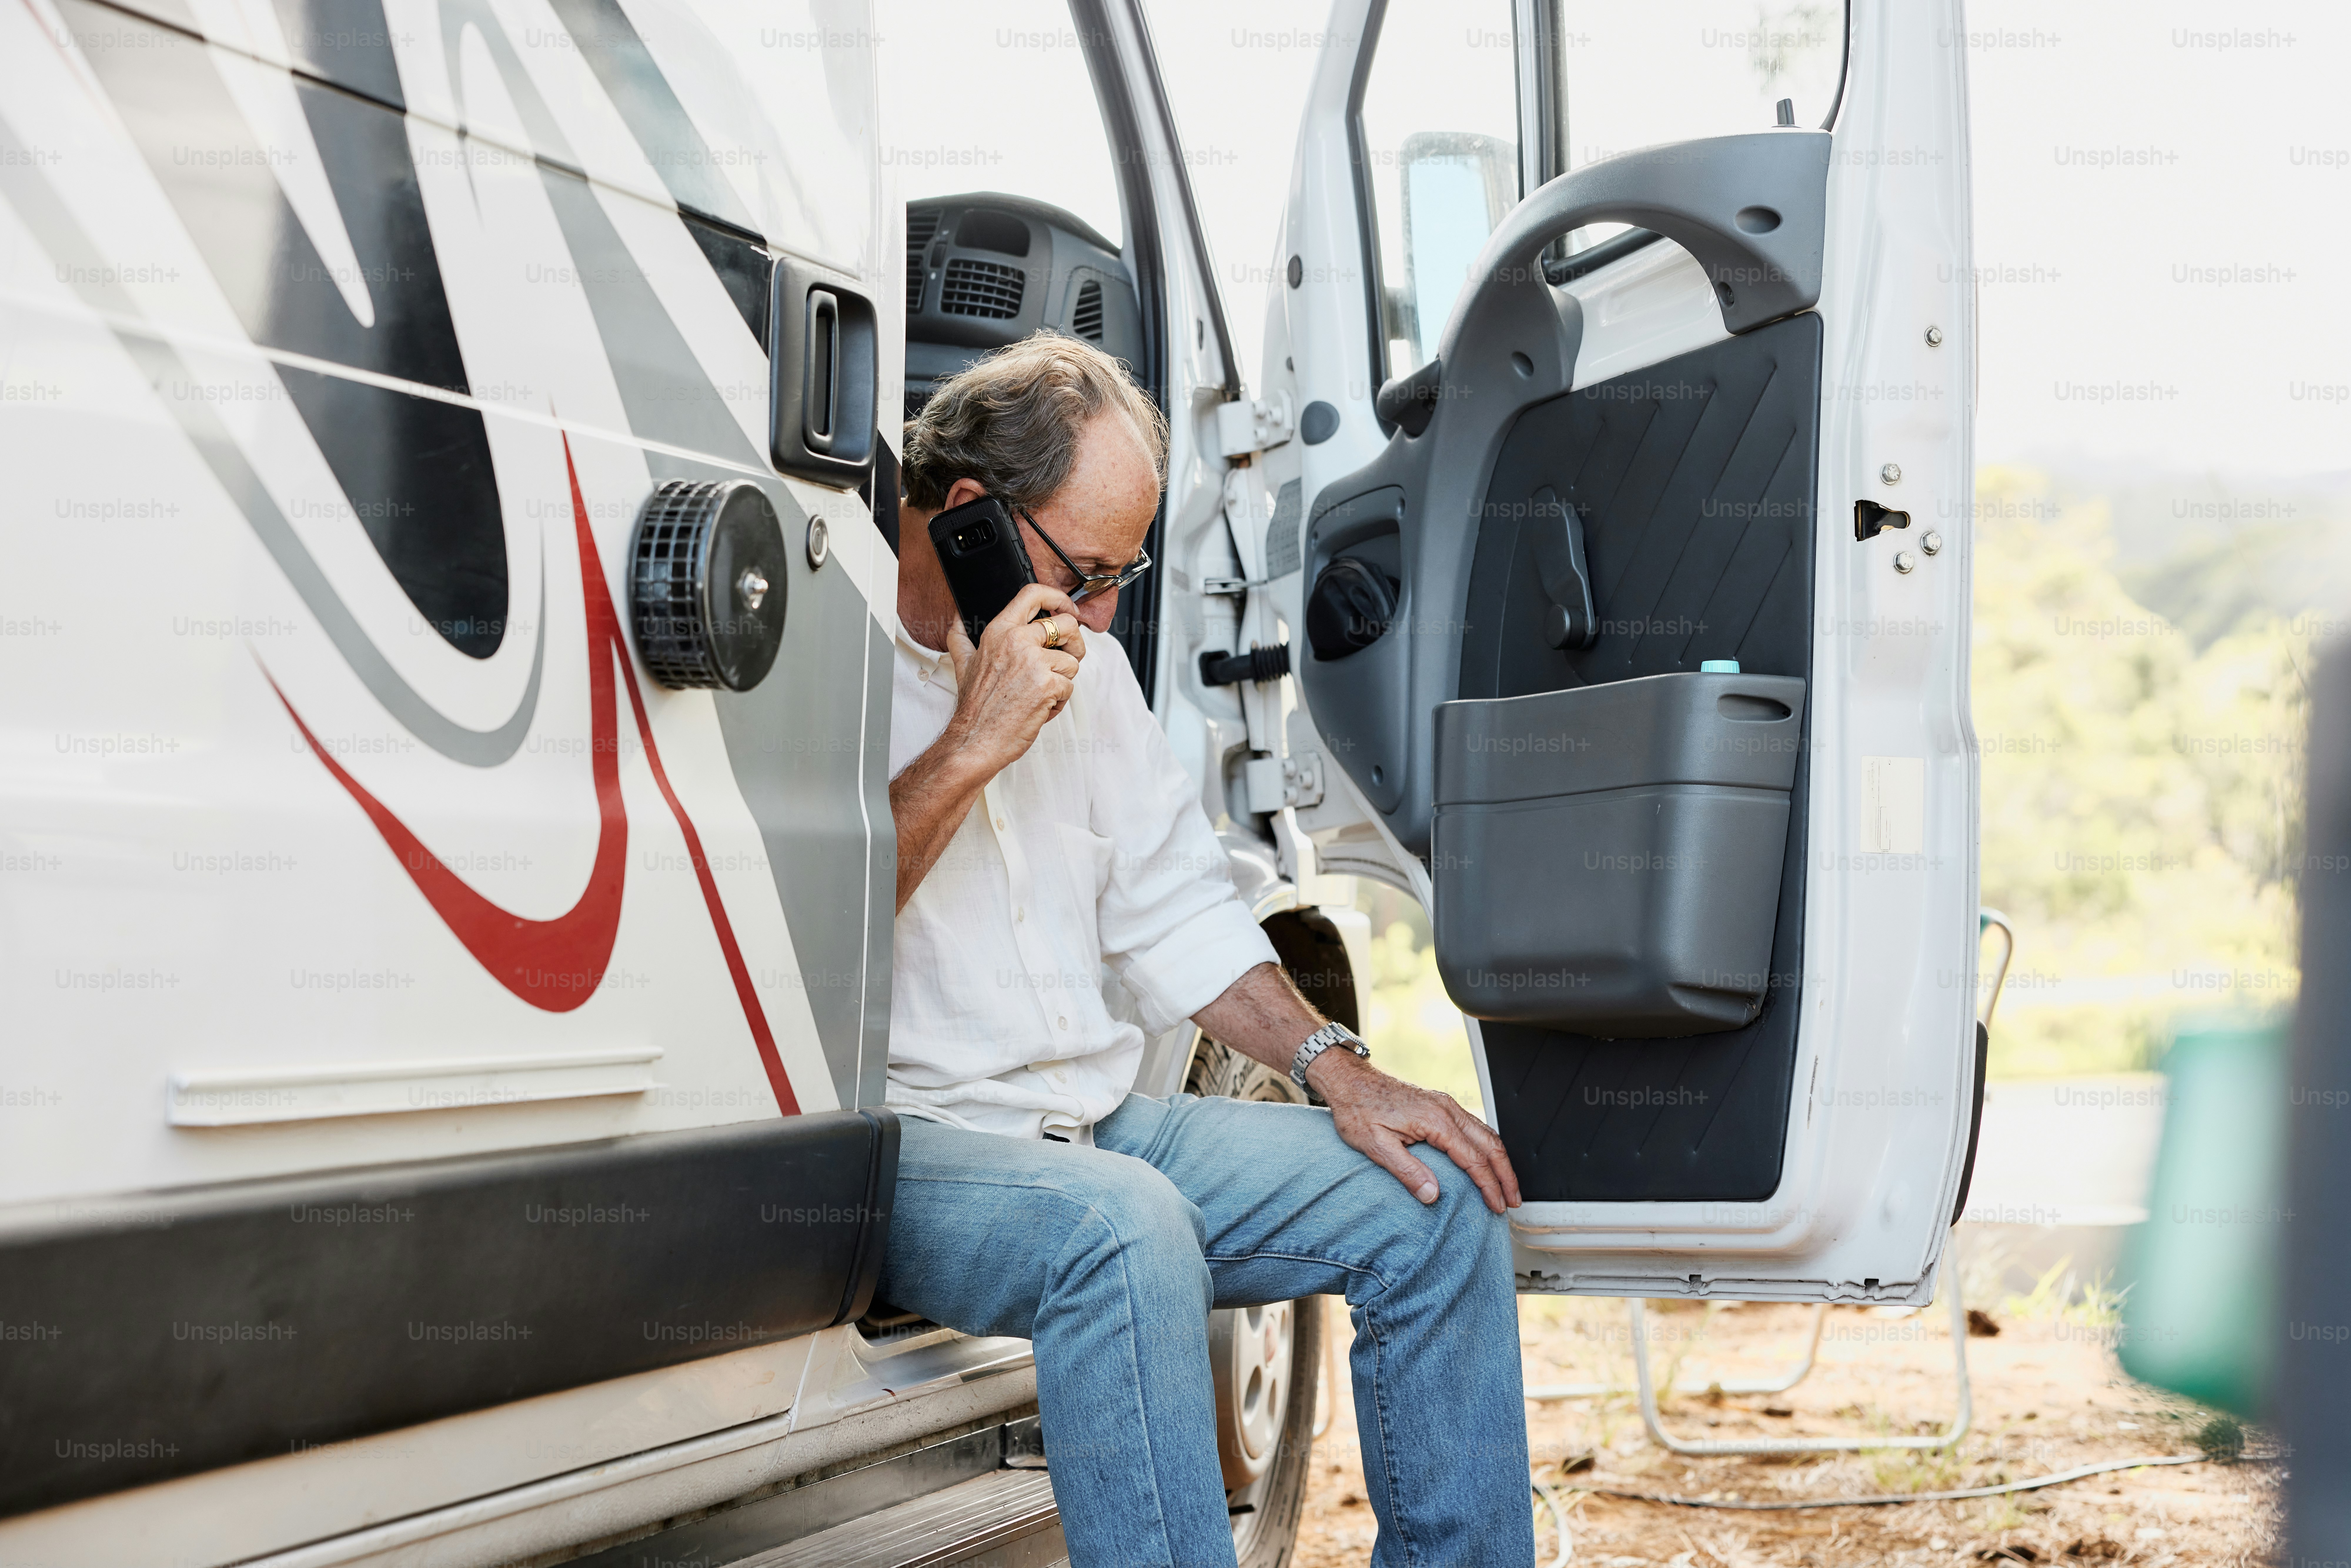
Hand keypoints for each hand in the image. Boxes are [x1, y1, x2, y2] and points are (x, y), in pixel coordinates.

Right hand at [942, 582, 1085, 776]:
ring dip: (1062, 680)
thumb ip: (961, 637)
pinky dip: (1059, 701)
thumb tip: (958, 619)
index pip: (1033, 594)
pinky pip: (1070, 686)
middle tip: (1065, 658)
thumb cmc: (975, 707)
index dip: (1057, 598)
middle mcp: (1017, 641)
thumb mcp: (963, 664)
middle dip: (1073, 644)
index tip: (1066, 608)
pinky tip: (1040, 707)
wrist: (976, 740)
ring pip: (1072, 661)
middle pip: (1067, 624)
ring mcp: (1034, 662)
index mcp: (999, 631)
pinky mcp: (1048, 685)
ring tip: (1040, 693)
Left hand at [1307, 1049, 1521, 1213]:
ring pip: (1486, 1133)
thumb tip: (1432, 1196)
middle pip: (1490, 1144)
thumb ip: (1406, 1170)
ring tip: (1506, 1186)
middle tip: (1512, 1201)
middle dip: (1506, 1175)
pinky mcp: (1440, 1105)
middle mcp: (1446, 1109)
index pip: (1473, 1159)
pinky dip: (1487, 1146)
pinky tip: (1486, 1160)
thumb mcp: (1375, 1146)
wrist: (1349, 1082)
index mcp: (1435, 1120)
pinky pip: (1474, 1126)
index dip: (1488, 1185)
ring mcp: (1445, 1105)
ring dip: (1500, 1160)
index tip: (1497, 1206)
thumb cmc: (1358, 1110)